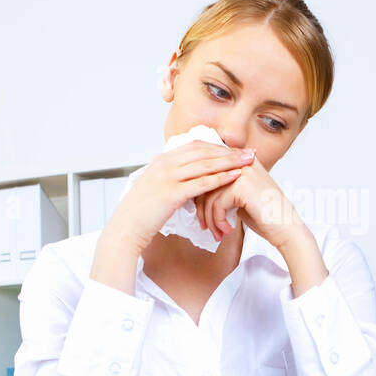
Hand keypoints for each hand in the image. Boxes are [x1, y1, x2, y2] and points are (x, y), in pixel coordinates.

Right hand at [102, 142, 255, 253]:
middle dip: (228, 151)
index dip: (216, 147)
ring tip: (248, 161)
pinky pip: (201, 182)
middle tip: (248, 152)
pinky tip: (235, 176)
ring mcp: (167, 177)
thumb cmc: (142, 213)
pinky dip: (220, 178)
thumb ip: (173, 178)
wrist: (126, 228)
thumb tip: (191, 178)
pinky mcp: (171, 193)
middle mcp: (165, 164)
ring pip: (204, 164)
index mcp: (162, 160)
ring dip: (229, 161)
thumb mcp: (157, 188)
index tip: (234, 149)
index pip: (195, 146)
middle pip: (203, 152)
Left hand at [194, 153, 302, 248]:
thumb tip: (199, 193)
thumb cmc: (266, 216)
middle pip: (206, 181)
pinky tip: (226, 231)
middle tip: (204, 225)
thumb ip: (223, 188)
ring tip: (216, 233)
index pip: (209, 169)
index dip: (199, 191)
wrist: (287, 229)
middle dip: (201, 206)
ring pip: (209, 195)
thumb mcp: (241, 196)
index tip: (199, 211)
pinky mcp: (242, 186)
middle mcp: (242, 162)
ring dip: (210, 218)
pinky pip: (217, 204)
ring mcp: (242, 172)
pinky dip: (218, 221)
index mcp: (242, 160)